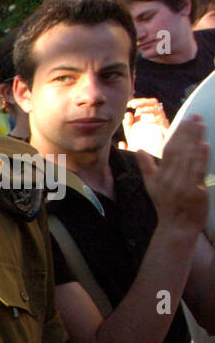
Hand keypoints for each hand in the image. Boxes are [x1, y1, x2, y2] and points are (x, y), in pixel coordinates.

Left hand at [123, 97, 169, 155]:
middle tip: (133, 105)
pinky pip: (164, 122)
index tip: (129, 104)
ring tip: (139, 111)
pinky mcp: (166, 131)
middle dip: (143, 102)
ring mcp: (162, 123)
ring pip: (159, 110)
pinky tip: (148, 121)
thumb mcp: (130, 134)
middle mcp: (156, 117)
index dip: (138, 101)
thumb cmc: (139, 144)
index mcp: (147, 116)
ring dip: (148, 109)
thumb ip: (128, 124)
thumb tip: (128, 114)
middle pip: (154, 103)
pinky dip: (157, 119)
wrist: (149, 158)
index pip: (146, 103)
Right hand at [138, 116, 208, 232]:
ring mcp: (182, 184)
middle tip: (195, 116)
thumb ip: (146, 166)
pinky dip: (200, 158)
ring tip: (201, 124)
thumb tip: (139, 149)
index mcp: (160, 175)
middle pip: (179, 150)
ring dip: (195, 140)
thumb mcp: (151, 185)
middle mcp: (169, 178)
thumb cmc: (166, 205)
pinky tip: (204, 145)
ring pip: (188, 158)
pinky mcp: (194, 191)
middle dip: (187, 132)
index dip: (177, 134)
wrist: (176, 226)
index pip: (168, 150)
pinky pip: (197, 172)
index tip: (184, 120)